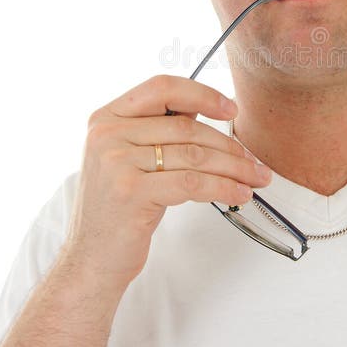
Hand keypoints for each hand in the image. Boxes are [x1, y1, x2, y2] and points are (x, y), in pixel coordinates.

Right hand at [62, 75, 271, 292]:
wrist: (91, 258)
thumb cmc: (118, 209)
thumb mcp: (128, 158)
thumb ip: (156, 131)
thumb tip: (208, 110)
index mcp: (106, 117)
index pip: (162, 88)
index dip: (202, 94)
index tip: (232, 110)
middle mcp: (107, 134)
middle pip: (185, 127)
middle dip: (228, 145)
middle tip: (254, 161)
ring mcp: (116, 162)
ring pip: (194, 155)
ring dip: (233, 167)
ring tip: (255, 178)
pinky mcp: (131, 191)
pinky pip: (192, 182)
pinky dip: (222, 187)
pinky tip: (238, 193)